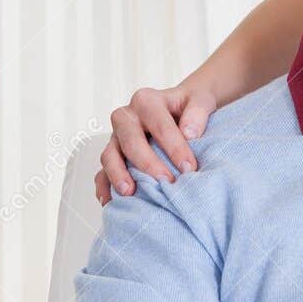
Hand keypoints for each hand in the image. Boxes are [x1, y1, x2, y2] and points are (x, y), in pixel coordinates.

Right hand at [93, 81, 218, 204]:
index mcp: (147, 101)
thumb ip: (198, 111)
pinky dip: (104, 186)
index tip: (189, 168)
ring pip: (109, 155)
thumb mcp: (200, 100)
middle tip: (165, 182)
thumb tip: (189, 133)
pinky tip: (110, 201)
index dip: (174, 147)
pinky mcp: (113, 154)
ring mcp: (116, 137)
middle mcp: (127, 117)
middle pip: (131, 141)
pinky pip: (102, 171)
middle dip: (148, 163)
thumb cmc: (189, 105)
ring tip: (129, 193)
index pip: (159, 125)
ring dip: (118, 174)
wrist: (181, 107)